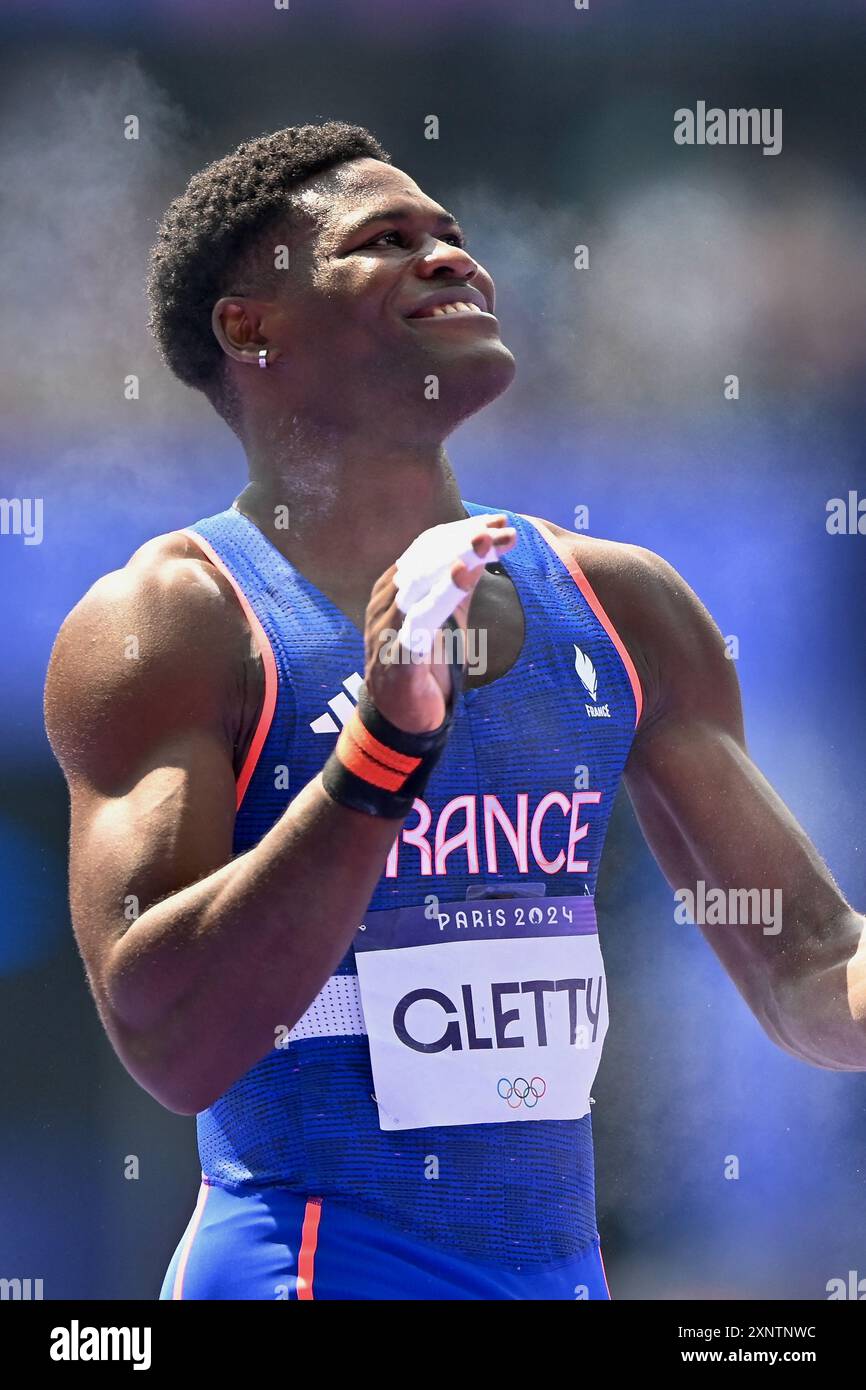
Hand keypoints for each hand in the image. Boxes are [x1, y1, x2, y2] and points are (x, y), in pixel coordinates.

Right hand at [364, 514, 516, 731]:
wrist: (401, 719)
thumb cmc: (423, 664)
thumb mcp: (444, 617)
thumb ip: (458, 587)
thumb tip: (484, 549)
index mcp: (395, 588)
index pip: (428, 547)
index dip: (463, 531)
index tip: (500, 523)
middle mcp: (386, 602)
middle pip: (426, 559)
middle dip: (465, 540)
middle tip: (501, 529)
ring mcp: (387, 630)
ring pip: (420, 584)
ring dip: (456, 560)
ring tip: (484, 544)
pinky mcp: (397, 658)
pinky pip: (419, 622)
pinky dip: (441, 597)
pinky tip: (463, 579)